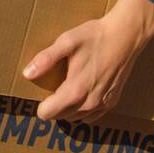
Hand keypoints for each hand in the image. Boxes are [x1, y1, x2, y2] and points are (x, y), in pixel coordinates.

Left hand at [23, 0, 153, 120]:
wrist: (126, 35)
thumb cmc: (95, 36)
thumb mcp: (66, 42)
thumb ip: (45, 59)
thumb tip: (27, 74)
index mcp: (74, 91)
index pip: (47, 114)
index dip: (41, 104)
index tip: (42, 91)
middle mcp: (89, 104)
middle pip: (60, 117)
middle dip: (54, 106)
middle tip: (54, 86)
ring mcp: (102, 105)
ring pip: (76, 117)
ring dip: (68, 109)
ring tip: (67, 88)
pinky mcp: (112, 102)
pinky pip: (91, 116)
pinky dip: (83, 109)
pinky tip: (83, 91)